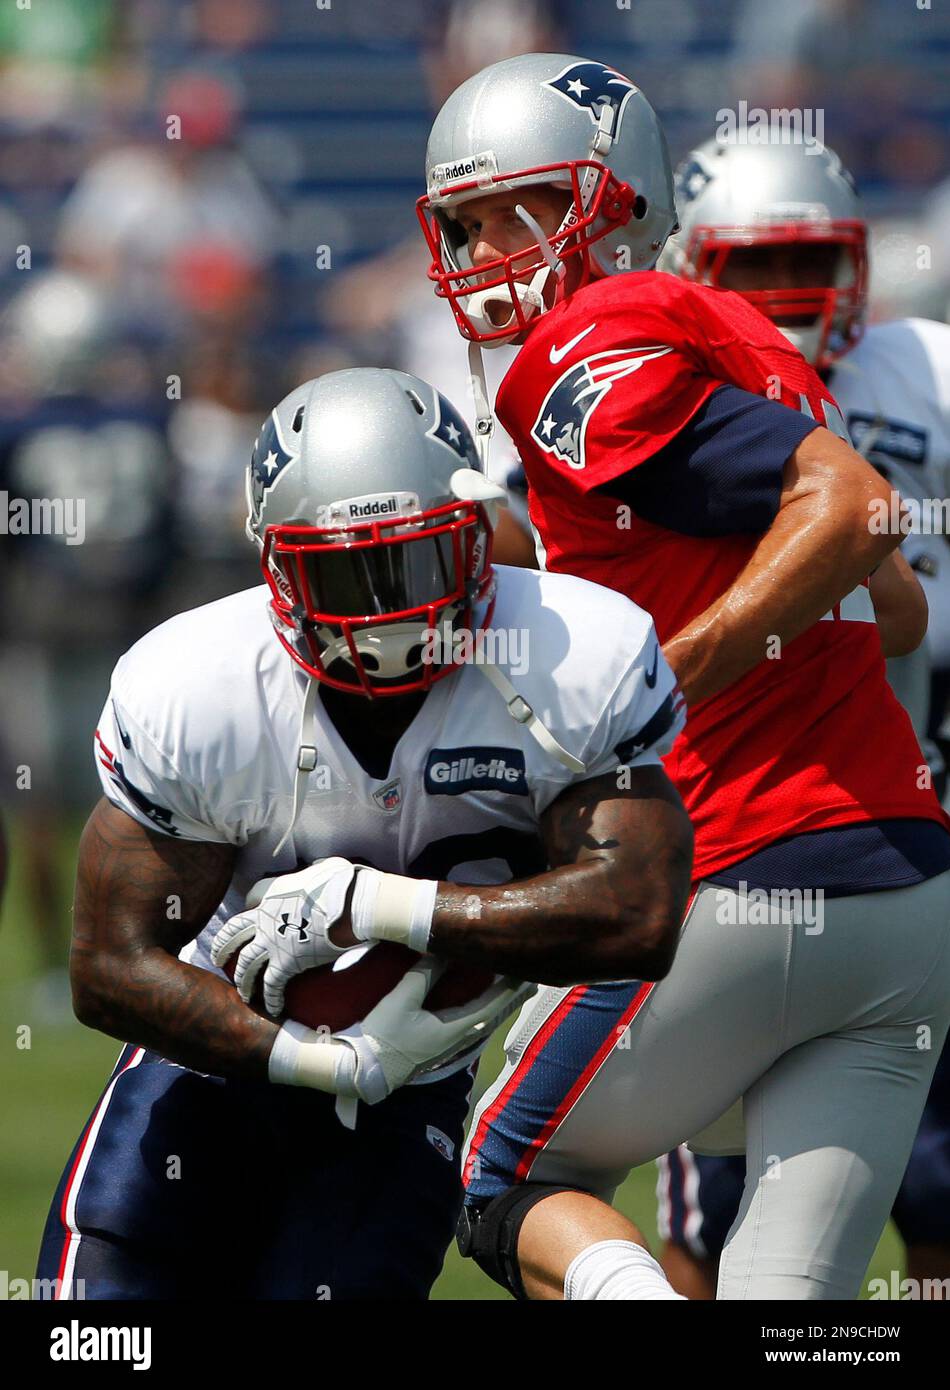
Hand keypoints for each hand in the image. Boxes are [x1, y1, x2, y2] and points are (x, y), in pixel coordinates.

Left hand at [211, 857, 357, 1016]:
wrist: (351, 906)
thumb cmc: (342, 885)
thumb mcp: (321, 868)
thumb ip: (314, 873)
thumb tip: (322, 871)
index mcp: (273, 894)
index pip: (250, 900)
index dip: (249, 907)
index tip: (249, 917)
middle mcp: (265, 918)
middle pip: (233, 935)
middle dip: (222, 948)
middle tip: (217, 959)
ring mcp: (273, 942)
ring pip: (246, 965)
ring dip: (242, 981)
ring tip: (243, 993)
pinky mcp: (286, 963)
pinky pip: (271, 985)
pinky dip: (271, 999)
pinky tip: (273, 1008)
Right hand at [337, 961, 536, 1103]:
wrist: (367, 1069)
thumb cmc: (383, 1036)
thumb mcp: (401, 1001)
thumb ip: (423, 976)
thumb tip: (441, 951)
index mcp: (455, 1029)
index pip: (491, 1004)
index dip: (508, 987)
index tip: (524, 970)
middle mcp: (459, 1038)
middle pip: (494, 1014)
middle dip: (512, 996)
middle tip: (531, 979)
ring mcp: (451, 1045)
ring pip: (485, 1020)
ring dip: (500, 1003)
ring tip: (514, 989)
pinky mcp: (441, 1045)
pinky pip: (473, 1024)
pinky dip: (486, 1011)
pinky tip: (485, 1007)